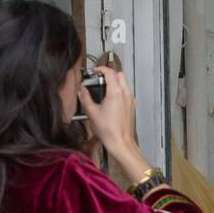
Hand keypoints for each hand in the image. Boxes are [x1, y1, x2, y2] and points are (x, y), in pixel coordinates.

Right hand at [79, 66, 150, 182]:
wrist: (121, 143)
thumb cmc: (109, 131)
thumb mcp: (92, 113)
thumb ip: (85, 98)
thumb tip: (82, 90)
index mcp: (116, 93)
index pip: (110, 72)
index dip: (101, 69)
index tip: (95, 71)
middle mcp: (125, 94)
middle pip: (119, 74)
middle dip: (109, 74)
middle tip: (99, 80)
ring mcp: (130, 100)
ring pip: (124, 83)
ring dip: (115, 82)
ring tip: (104, 91)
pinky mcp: (132, 107)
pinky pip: (126, 93)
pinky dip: (119, 92)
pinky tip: (110, 101)